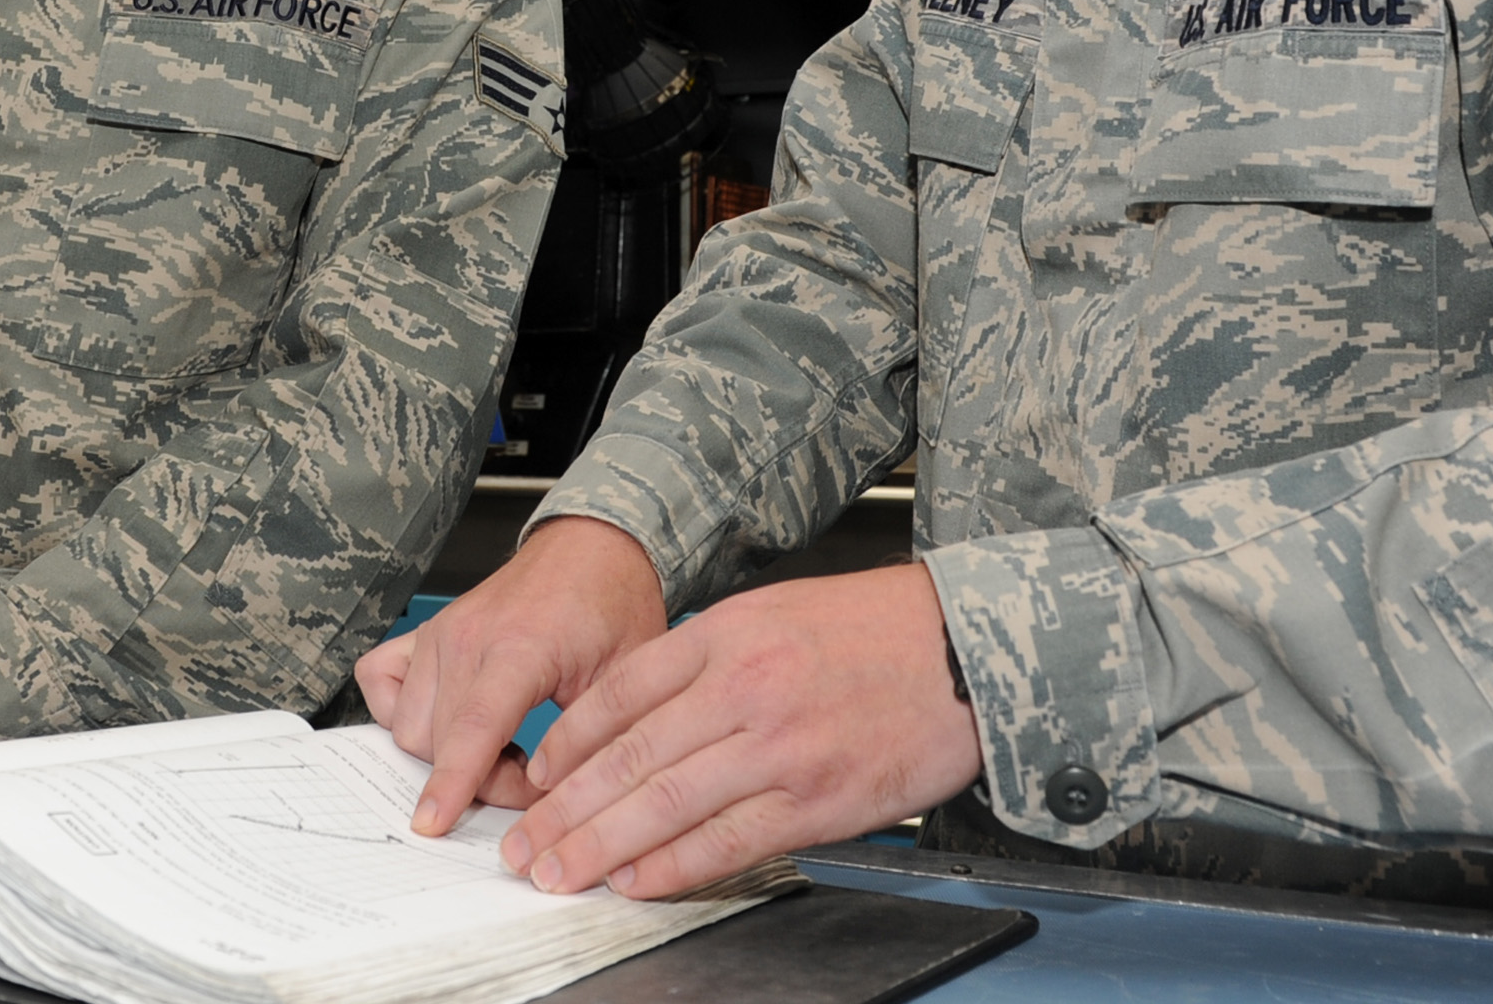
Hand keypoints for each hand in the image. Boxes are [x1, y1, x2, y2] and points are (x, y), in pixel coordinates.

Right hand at [357, 515, 667, 836]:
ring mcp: (438, 632)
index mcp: (519, 645)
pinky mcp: (425, 632)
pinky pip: (380, 681)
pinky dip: (399, 713)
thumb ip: (594, 739)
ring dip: (446, 756)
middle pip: (437, 741)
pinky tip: (446, 723)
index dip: (453, 781)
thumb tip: (564, 803)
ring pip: (407, 725)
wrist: (592, 548)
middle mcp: (466, 637)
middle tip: (532, 778)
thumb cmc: (612, 605)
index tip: (433, 823)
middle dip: (481, 781)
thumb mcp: (627, 678)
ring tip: (500, 749)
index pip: (473, 726)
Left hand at [497, 562, 982, 899]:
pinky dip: (676, 865)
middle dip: (567, 807)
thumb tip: (638, 709)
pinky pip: (730, 840)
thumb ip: (707, 654)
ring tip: (559, 873)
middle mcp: (744, 687)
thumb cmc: (875, 630)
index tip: (538, 776)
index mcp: (726, 633)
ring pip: (668, 803)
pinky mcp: (817, 799)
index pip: (621, 692)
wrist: (966, 650)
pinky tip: (637, 879)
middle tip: (525, 844)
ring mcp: (780, 746)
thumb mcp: (775, 612)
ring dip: (602, 845)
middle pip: (631, 755)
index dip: (570, 742)